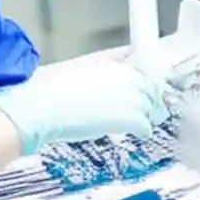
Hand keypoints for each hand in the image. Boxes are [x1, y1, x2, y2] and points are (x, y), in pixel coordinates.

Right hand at [0, 60, 169, 155]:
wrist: (46, 105)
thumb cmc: (52, 92)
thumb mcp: (78, 74)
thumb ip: (98, 78)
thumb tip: (102, 89)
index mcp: (111, 64)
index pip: (139, 72)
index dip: (143, 84)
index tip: (144, 92)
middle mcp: (124, 76)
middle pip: (151, 88)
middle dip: (152, 100)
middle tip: (153, 110)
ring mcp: (130, 96)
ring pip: (151, 107)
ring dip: (149, 115)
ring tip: (147, 123)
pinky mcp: (130, 117)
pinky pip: (146, 126)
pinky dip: (144, 131)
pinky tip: (141, 135)